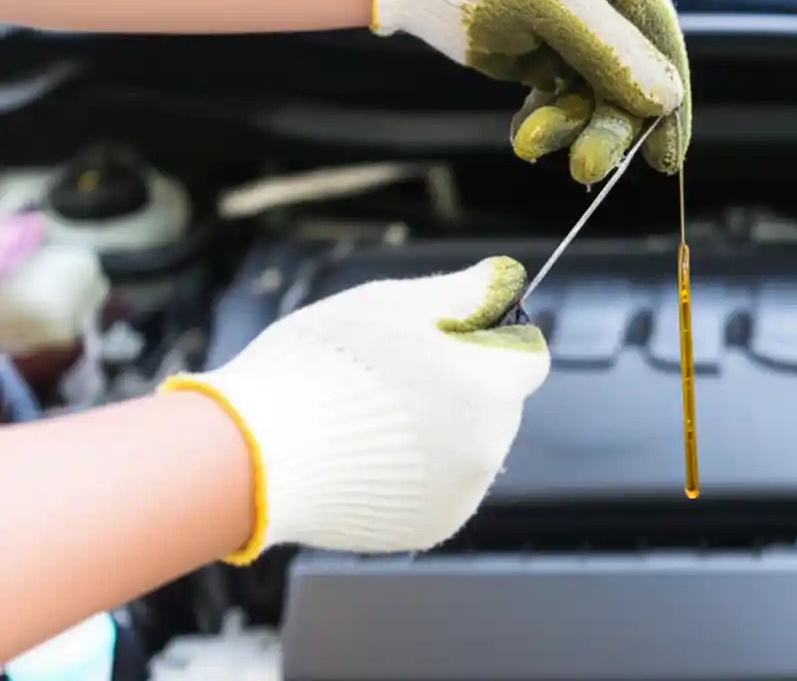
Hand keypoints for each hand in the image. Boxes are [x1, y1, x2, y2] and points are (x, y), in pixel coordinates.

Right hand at [160, 257, 548, 563]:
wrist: (255, 457)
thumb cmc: (320, 369)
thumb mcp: (392, 305)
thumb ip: (462, 293)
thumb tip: (502, 281)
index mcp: (488, 389)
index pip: (529, 358)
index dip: (495, 340)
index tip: (456, 336)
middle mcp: (487, 449)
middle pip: (498, 404)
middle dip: (463, 386)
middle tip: (397, 376)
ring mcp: (460, 494)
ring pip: (468, 446)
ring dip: (438, 429)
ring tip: (370, 416)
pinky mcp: (430, 527)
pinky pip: (439, 486)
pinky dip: (414, 470)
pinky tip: (365, 453)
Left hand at [372, 0, 691, 185]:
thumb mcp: (550, 2)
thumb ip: (610, 52)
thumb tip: (666, 98)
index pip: (659, 39)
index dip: (668, 102)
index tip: (667, 158)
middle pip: (625, 77)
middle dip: (603, 126)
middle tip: (585, 169)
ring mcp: (568, 27)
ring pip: (589, 94)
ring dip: (565, 127)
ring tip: (529, 143)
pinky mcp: (535, 50)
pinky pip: (555, 97)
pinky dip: (542, 122)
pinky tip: (523, 136)